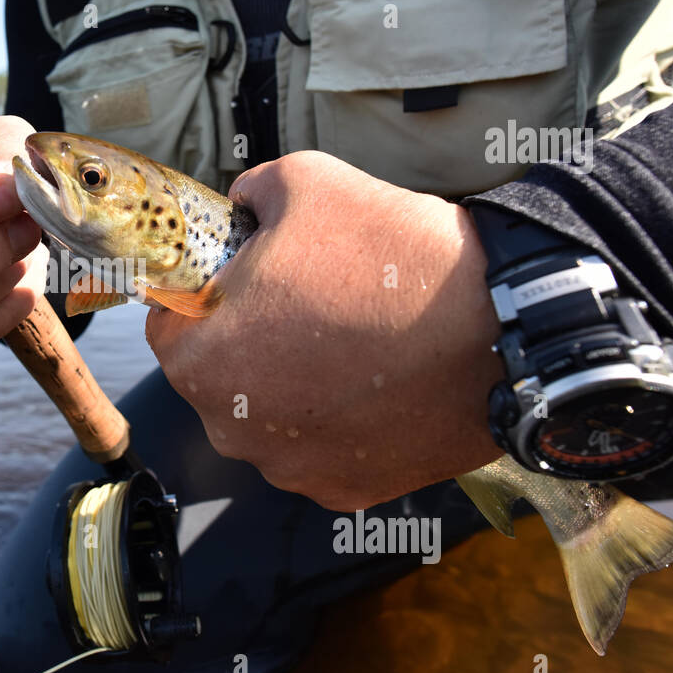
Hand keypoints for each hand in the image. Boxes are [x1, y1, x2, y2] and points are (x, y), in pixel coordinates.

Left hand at [144, 151, 505, 510]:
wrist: (503, 327)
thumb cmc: (392, 256)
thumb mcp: (302, 182)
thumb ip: (249, 194)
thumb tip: (243, 205)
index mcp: (202, 360)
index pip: (170, 327)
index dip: (204, 296)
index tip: (243, 282)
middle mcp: (231, 430)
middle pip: (218, 378)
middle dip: (248, 343)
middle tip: (306, 305)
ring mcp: (289, 469)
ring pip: (269, 419)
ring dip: (292, 387)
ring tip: (350, 344)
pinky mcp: (344, 491)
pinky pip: (320, 450)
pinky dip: (339, 424)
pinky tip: (377, 386)